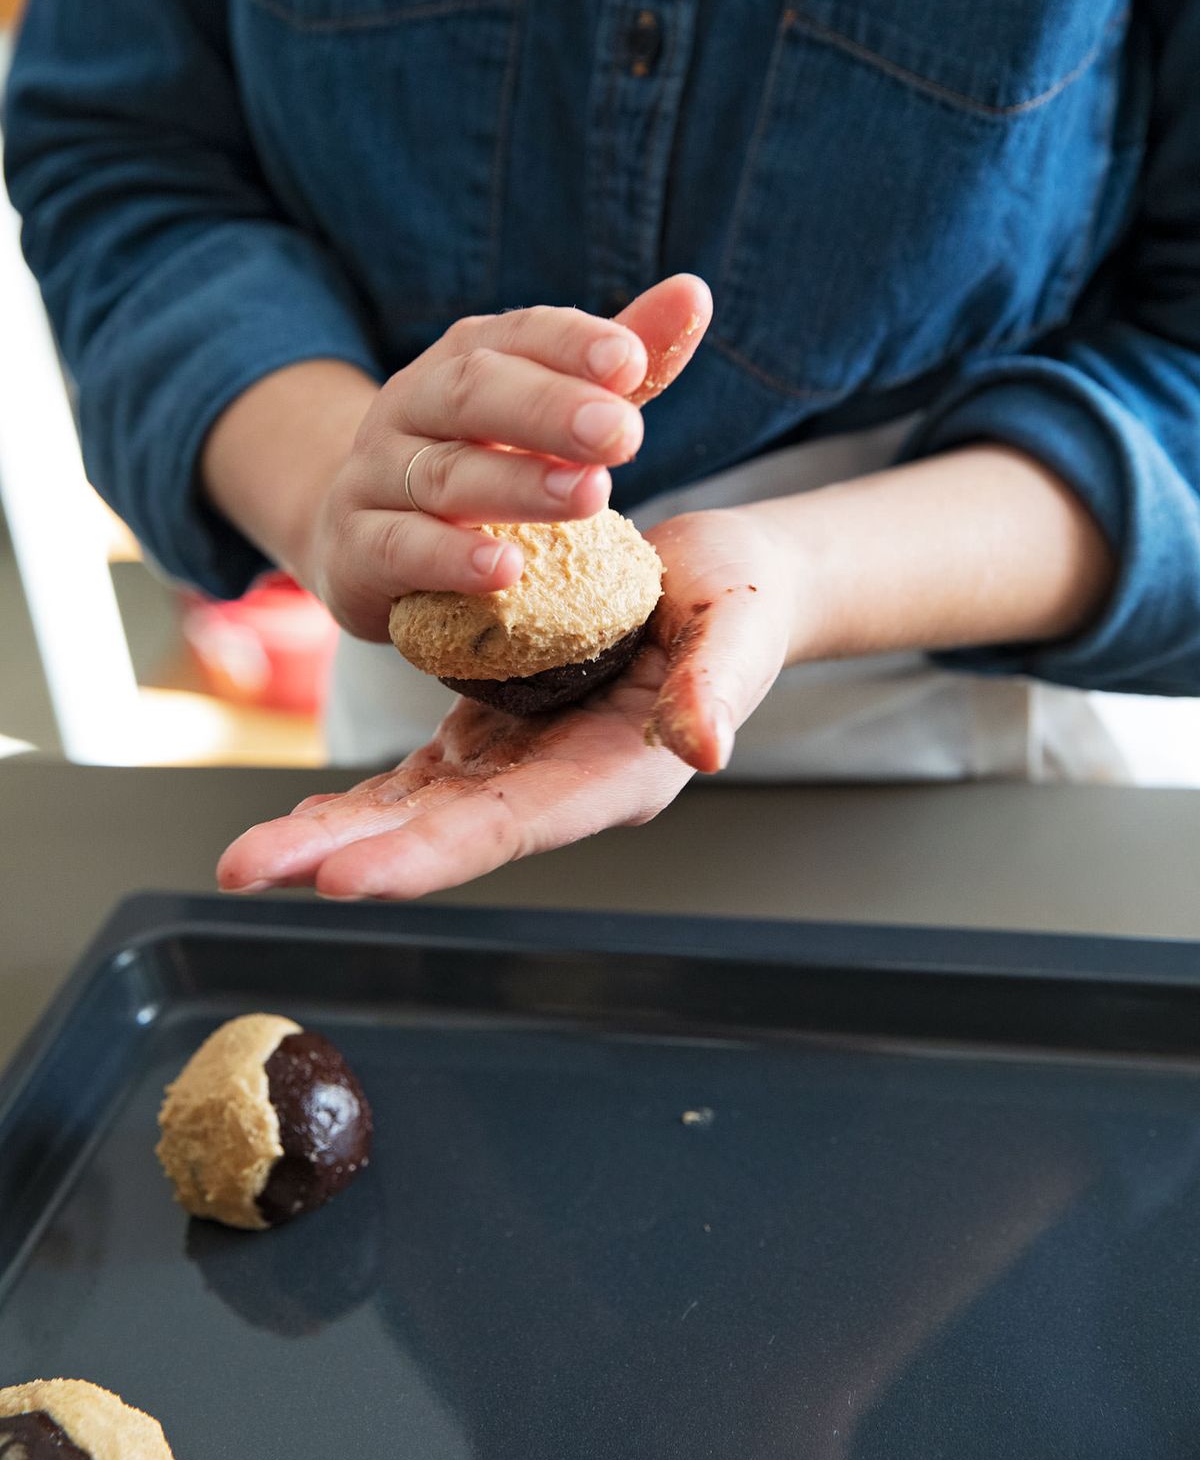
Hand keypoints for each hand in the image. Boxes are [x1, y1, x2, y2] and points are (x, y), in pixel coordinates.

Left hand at [217, 507, 789, 899]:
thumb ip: (719, 685)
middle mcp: (558, 786)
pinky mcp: (498, 735)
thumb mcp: (737, 627)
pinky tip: (301, 820)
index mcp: (614, 774)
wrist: (725, 584)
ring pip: (416, 814)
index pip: (509, 825)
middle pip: (441, 833)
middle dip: (344, 854)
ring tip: (247, 859)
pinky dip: (361, 803)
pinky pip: (419, 780)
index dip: (429, 853)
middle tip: (249, 871)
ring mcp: (522, 765)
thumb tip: (704, 744)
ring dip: (332, 836)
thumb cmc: (740, 601)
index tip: (346, 876)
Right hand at [299, 275, 709, 638]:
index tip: (630, 362)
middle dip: (550, 410)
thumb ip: (624, 360)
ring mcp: (376, 477)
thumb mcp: (554, 408)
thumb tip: (693, 292)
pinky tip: (505, 572)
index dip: (571, 344)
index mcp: (463, 360)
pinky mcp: (357, 551)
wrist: (364, 536)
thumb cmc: (483, 462)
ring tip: (590, 497)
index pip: (517, 335)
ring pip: (445, 475)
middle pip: (474, 393)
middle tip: (622, 434)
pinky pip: (399, 550)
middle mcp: (412, 405)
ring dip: (519, 485)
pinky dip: (449, 559)